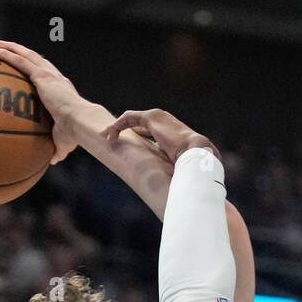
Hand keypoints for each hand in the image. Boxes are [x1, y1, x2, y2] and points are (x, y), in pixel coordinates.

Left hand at [0, 41, 81, 164]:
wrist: (80, 122)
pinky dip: (6, 55)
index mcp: (61, 89)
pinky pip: (20, 61)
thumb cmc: (74, 134)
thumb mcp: (64, 142)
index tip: (28, 69)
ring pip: (27, 56)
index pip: (48, 76)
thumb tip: (52, 160)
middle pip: (36, 60)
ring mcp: (48, 75)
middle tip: (8, 49)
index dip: (37, 70)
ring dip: (11, 49)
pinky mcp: (42, 75)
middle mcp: (55, 78)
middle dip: (22, 53)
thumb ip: (56, 149)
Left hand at [102, 108, 219, 164]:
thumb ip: (172, 168)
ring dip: (116, 128)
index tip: (128, 144)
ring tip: (105, 137)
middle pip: (138, 122)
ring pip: (131, 119)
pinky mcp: (151, 118)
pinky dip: (117, 126)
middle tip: (111, 139)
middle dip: (124, 129)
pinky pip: (128, 119)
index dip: (139, 135)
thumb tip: (173, 184)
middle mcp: (164, 120)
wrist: (197, 152)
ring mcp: (157, 117)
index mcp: (171, 130)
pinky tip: (109, 137)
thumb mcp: (179, 165)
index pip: (151, 130)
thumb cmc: (192, 163)